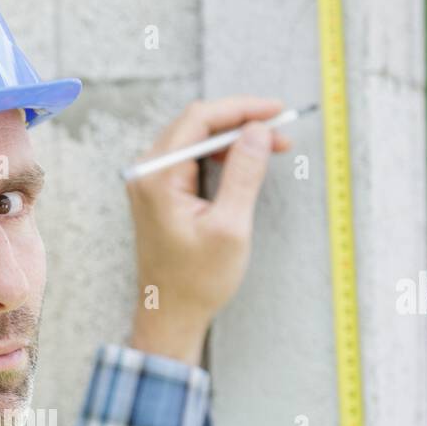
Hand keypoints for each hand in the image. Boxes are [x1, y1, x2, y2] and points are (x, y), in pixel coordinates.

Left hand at [125, 96, 291, 364]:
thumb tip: (258, 131)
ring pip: (195, 139)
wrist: (170, 315)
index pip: (199, 119)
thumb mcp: (230, 228)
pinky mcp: (158, 193)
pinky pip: (190, 158)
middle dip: (240, 122)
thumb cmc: (196, 281)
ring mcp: (150, 182)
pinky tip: (245, 162)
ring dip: (233, 138)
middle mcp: (146, 174)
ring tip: (270, 147)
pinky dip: (219, 155)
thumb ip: (244, 174)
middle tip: (280, 132)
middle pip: (196, 124)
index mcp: (157, 178)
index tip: (276, 111)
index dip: (241, 109)